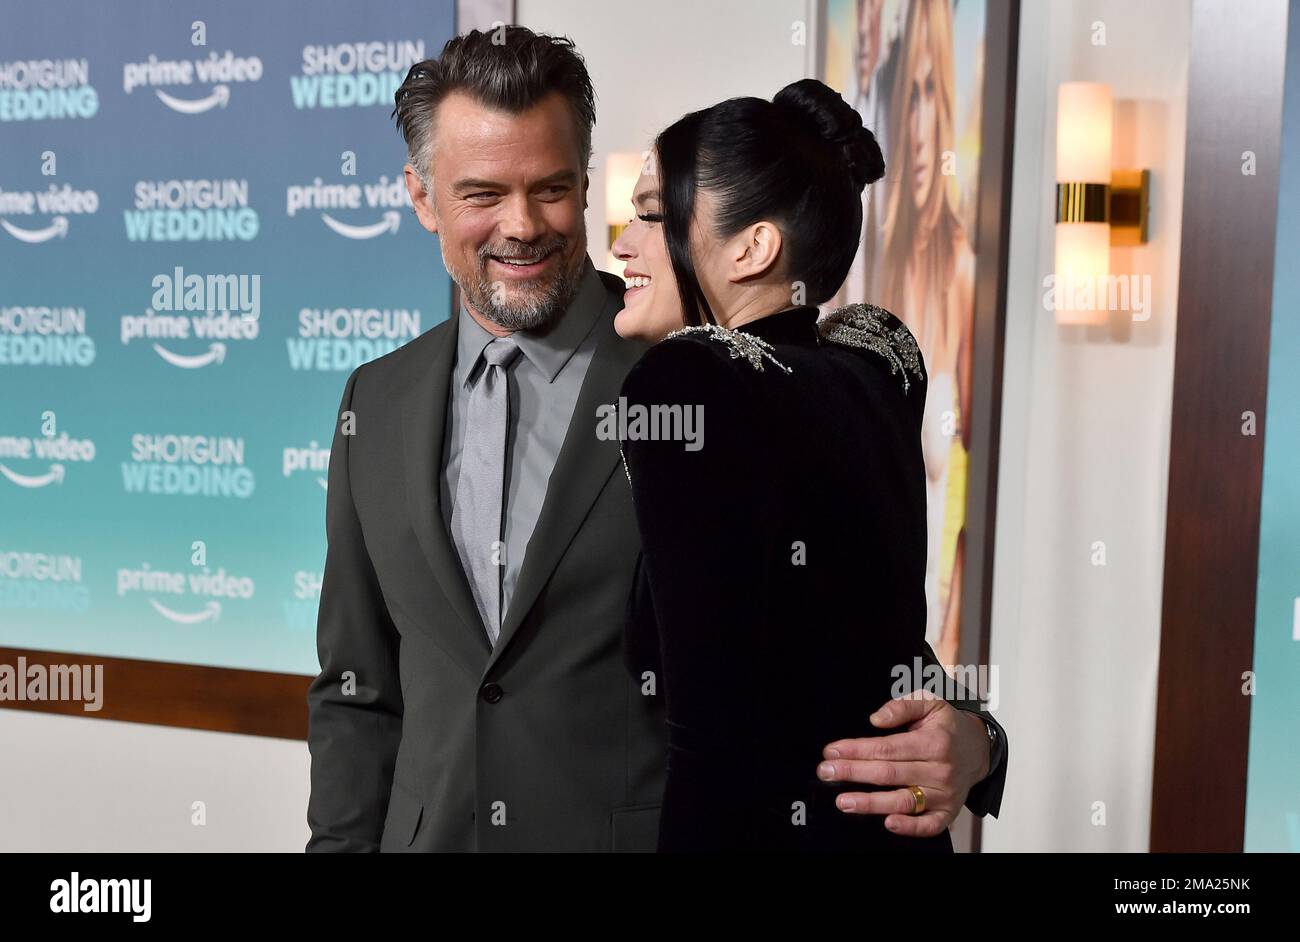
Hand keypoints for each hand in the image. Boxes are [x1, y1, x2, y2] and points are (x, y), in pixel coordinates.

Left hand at [816, 692, 991, 836]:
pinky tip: (887, 823)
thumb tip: (875, 719)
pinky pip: (930, 825)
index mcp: (933, 742)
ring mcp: (944, 793)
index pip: (887, 747)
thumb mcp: (929, 703)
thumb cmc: (947, 726)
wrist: (979, 749)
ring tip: (843, 801)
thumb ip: (902, 706)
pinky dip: (910, 827)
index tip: (832, 751)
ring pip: (904, 800)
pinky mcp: (948, 812)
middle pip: (890, 774)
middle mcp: (939, 769)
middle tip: (826, 772)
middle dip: (854, 773)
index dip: (857, 750)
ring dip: (871, 803)